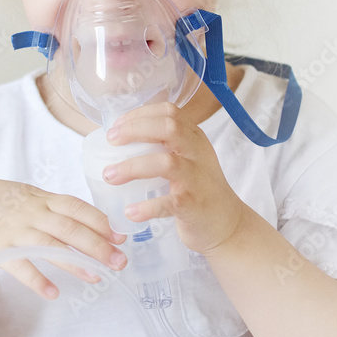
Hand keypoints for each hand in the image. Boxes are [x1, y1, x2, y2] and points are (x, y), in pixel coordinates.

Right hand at [0, 177, 127, 299]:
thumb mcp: (23, 195)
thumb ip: (50, 206)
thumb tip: (83, 219)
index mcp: (39, 198)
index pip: (76, 207)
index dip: (100, 222)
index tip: (121, 236)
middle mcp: (30, 212)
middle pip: (70, 228)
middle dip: (98, 245)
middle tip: (119, 262)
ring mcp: (14, 229)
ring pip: (51, 246)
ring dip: (76, 263)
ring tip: (97, 277)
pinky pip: (21, 266)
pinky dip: (37, 279)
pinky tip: (53, 292)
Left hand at [101, 102, 245, 256]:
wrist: (227, 224)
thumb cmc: (198, 188)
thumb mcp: (187, 158)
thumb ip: (164, 145)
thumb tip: (120, 137)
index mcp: (194, 138)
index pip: (169, 112)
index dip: (140, 114)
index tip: (117, 125)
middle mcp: (198, 153)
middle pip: (169, 128)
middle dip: (135, 130)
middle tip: (111, 140)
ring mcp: (197, 179)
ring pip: (166, 163)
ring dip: (132, 167)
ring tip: (110, 175)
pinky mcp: (194, 205)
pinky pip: (168, 203)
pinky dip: (147, 207)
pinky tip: (130, 211)